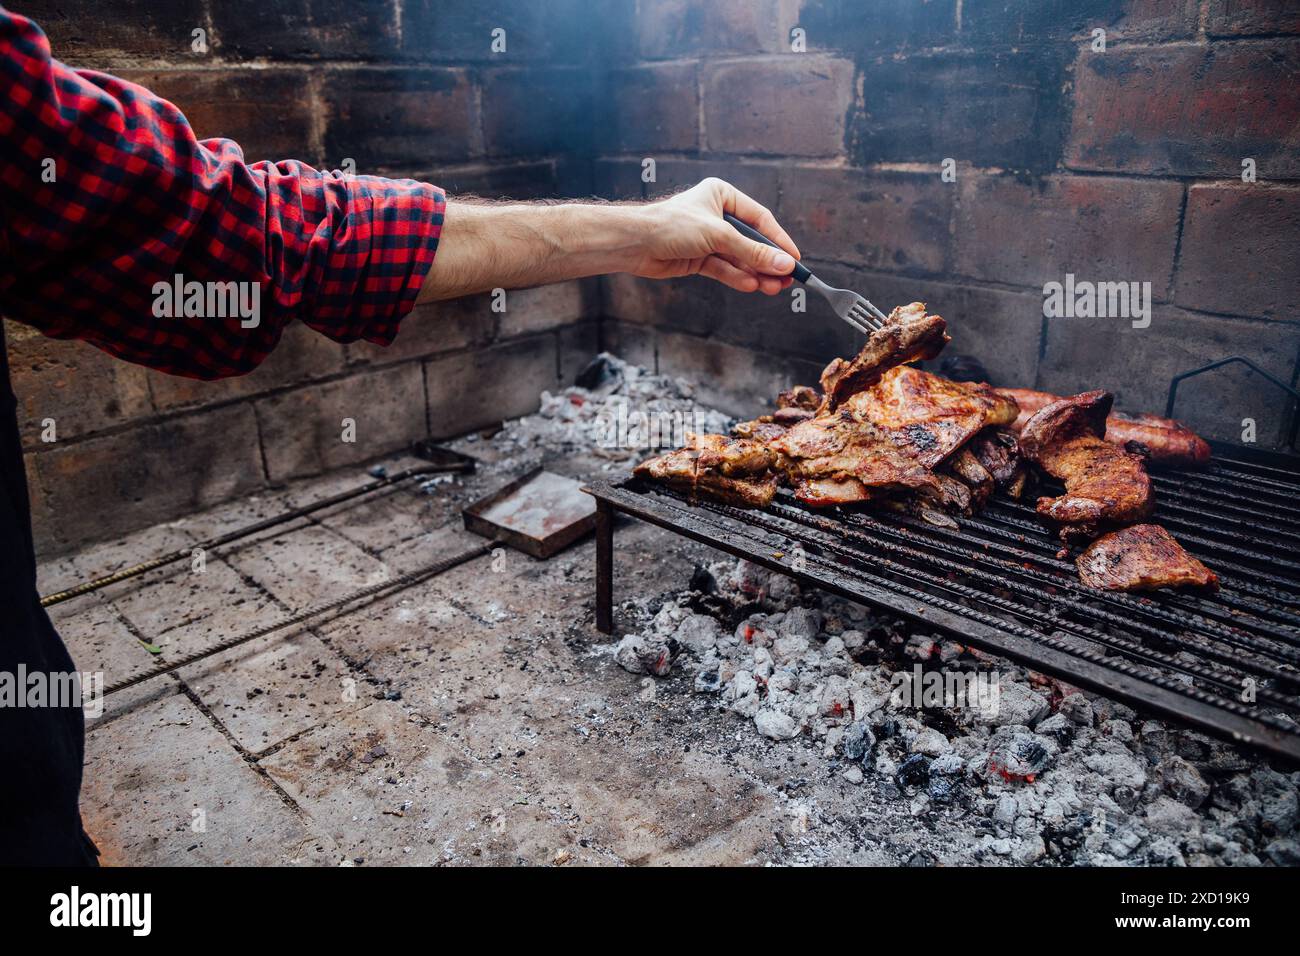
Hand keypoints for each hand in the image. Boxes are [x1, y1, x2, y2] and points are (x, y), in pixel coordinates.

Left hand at [629, 178, 801, 294]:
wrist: (634, 244)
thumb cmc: (671, 225)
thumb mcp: (718, 236)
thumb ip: (752, 252)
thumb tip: (784, 264)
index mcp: (723, 195)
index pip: (760, 219)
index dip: (778, 240)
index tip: (795, 259)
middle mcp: (717, 216)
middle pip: (750, 242)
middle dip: (767, 262)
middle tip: (786, 280)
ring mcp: (708, 239)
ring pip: (738, 259)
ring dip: (755, 273)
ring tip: (773, 288)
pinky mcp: (698, 259)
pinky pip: (724, 269)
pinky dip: (737, 278)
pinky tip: (752, 286)